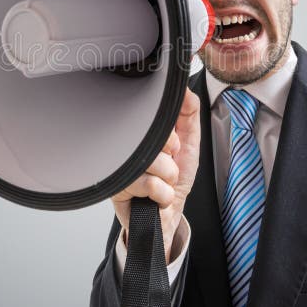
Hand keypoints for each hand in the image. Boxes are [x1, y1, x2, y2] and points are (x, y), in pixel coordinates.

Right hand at [111, 88, 200, 262]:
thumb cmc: (174, 178)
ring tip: (162, 183)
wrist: (165, 216)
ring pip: (155, 163)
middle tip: (167, 167)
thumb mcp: (189, 143)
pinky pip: (149, 184)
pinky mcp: (118, 186)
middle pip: (156, 141)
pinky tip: (155, 197)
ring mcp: (121, 164)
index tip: (173, 149)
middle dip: (171, 160)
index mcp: (144, 131)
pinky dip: (162, 195)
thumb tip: (185, 90)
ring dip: (168, 179)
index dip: (173, 139)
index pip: (157, 120)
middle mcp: (128, 144)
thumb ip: (189, 114)